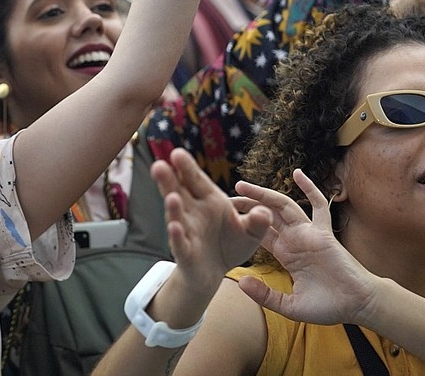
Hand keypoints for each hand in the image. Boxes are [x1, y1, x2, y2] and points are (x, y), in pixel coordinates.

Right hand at [154, 148, 271, 291]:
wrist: (214, 271)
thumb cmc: (230, 244)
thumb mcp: (251, 232)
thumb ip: (258, 221)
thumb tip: (265, 212)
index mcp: (209, 200)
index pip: (195, 180)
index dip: (186, 167)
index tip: (177, 153)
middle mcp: (192, 212)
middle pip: (178, 192)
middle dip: (168, 180)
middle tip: (159, 165)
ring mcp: (186, 231)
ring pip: (176, 216)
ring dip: (173, 207)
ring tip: (171, 197)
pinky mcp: (185, 252)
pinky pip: (180, 243)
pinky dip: (177, 236)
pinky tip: (175, 227)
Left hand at [235, 170, 378, 325]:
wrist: (358, 306)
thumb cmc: (327, 307)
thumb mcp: (290, 306)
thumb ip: (266, 295)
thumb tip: (241, 282)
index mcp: (285, 254)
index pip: (259, 232)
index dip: (243, 223)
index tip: (224, 215)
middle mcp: (294, 240)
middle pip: (266, 215)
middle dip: (248, 204)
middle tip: (227, 195)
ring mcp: (309, 233)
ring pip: (284, 207)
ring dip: (264, 194)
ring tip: (242, 185)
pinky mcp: (325, 232)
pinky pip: (319, 206)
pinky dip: (310, 188)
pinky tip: (297, 173)